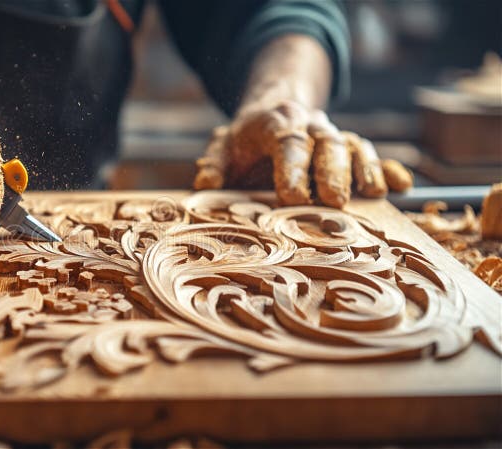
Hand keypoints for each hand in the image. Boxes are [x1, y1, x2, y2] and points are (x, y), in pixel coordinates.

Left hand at [194, 100, 412, 207]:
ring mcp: (333, 135)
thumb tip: (204, 183)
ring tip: (372, 194)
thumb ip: (214, 163)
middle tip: (334, 200)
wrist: (277, 110)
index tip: (290, 197)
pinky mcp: (351, 147)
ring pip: (353, 145)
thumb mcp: (225, 146)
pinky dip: (387, 168)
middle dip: (332, 171)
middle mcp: (311, 126)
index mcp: (277, 124)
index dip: (291, 169)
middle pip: (326, 143)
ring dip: (364, 169)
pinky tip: (399, 185)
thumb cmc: (248, 139)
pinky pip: (373, 154)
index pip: (287, 144)